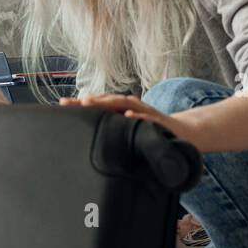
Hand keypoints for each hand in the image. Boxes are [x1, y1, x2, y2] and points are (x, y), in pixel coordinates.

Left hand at [59, 93, 197, 143]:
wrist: (186, 134)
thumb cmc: (153, 135)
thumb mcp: (131, 135)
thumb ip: (115, 134)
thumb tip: (91, 146)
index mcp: (123, 112)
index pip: (99, 106)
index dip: (80, 106)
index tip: (61, 106)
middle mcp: (132, 108)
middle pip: (106, 101)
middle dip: (87, 102)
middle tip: (68, 103)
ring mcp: (145, 113)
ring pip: (124, 104)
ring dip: (106, 102)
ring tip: (89, 102)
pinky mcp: (160, 122)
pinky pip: (148, 118)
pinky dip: (138, 116)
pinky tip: (127, 116)